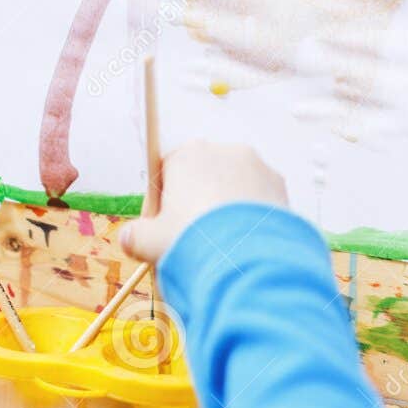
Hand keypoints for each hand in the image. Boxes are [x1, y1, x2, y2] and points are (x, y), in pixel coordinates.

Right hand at [119, 140, 287, 263]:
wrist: (246, 256)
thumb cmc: (193, 240)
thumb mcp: (150, 241)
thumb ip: (136, 237)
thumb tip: (129, 239)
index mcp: (187, 155)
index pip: (168, 170)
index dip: (164, 199)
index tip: (165, 225)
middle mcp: (223, 152)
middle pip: (204, 177)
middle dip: (198, 203)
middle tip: (194, 238)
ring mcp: (255, 166)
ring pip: (233, 187)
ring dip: (227, 209)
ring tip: (223, 245)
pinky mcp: (278, 184)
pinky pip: (258, 199)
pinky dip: (251, 216)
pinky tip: (246, 241)